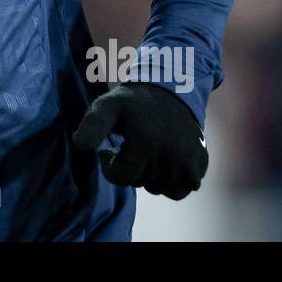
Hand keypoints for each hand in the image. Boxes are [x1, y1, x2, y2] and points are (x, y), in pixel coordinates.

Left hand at [72, 82, 207, 199]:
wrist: (171, 90)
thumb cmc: (133, 102)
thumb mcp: (107, 106)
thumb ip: (92, 124)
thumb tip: (81, 145)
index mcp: (147, 140)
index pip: (122, 177)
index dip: (110, 165)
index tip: (109, 149)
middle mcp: (172, 153)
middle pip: (140, 184)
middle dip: (131, 168)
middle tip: (131, 145)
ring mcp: (189, 160)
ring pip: (159, 189)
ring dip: (149, 175)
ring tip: (148, 150)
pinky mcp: (200, 164)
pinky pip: (180, 191)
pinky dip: (170, 182)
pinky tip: (163, 161)